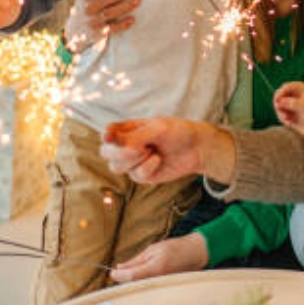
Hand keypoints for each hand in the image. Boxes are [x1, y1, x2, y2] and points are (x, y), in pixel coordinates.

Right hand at [81, 0, 143, 36]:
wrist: (75, 31)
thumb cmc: (85, 6)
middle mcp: (89, 7)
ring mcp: (93, 21)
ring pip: (111, 13)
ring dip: (126, 6)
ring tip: (139, 0)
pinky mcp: (99, 33)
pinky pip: (111, 29)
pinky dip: (122, 25)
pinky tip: (132, 19)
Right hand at [101, 118, 235, 183]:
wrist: (197, 148)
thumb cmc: (177, 132)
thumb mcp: (157, 129)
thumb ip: (134, 136)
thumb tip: (110, 141)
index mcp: (128, 129)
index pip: (108, 133)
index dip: (106, 136)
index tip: (109, 137)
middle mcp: (127, 145)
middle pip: (106, 153)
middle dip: (119, 152)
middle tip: (138, 148)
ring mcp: (134, 162)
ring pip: (117, 167)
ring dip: (134, 160)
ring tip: (151, 151)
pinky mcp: (142, 175)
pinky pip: (135, 175)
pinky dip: (147, 168)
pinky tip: (158, 160)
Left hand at [110, 233, 208, 282]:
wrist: (193, 254)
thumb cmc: (174, 248)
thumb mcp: (152, 249)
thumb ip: (135, 261)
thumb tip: (119, 267)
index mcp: (155, 267)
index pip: (132, 276)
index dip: (119, 275)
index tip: (111, 272)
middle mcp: (158, 279)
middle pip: (134, 284)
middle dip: (123, 279)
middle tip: (117, 272)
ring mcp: (161, 286)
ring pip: (139, 287)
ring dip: (131, 281)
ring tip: (129, 272)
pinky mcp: (163, 288)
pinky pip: (147, 288)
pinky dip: (139, 283)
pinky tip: (139, 277)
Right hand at [273, 82, 303, 136]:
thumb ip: (291, 103)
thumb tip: (278, 101)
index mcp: (300, 88)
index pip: (286, 87)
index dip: (280, 93)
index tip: (277, 100)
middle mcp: (294, 95)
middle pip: (279, 96)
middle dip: (278, 104)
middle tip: (281, 111)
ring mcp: (291, 104)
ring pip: (278, 106)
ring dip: (281, 113)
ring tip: (288, 119)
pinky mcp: (289, 114)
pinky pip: (280, 115)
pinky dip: (283, 119)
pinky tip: (290, 123)